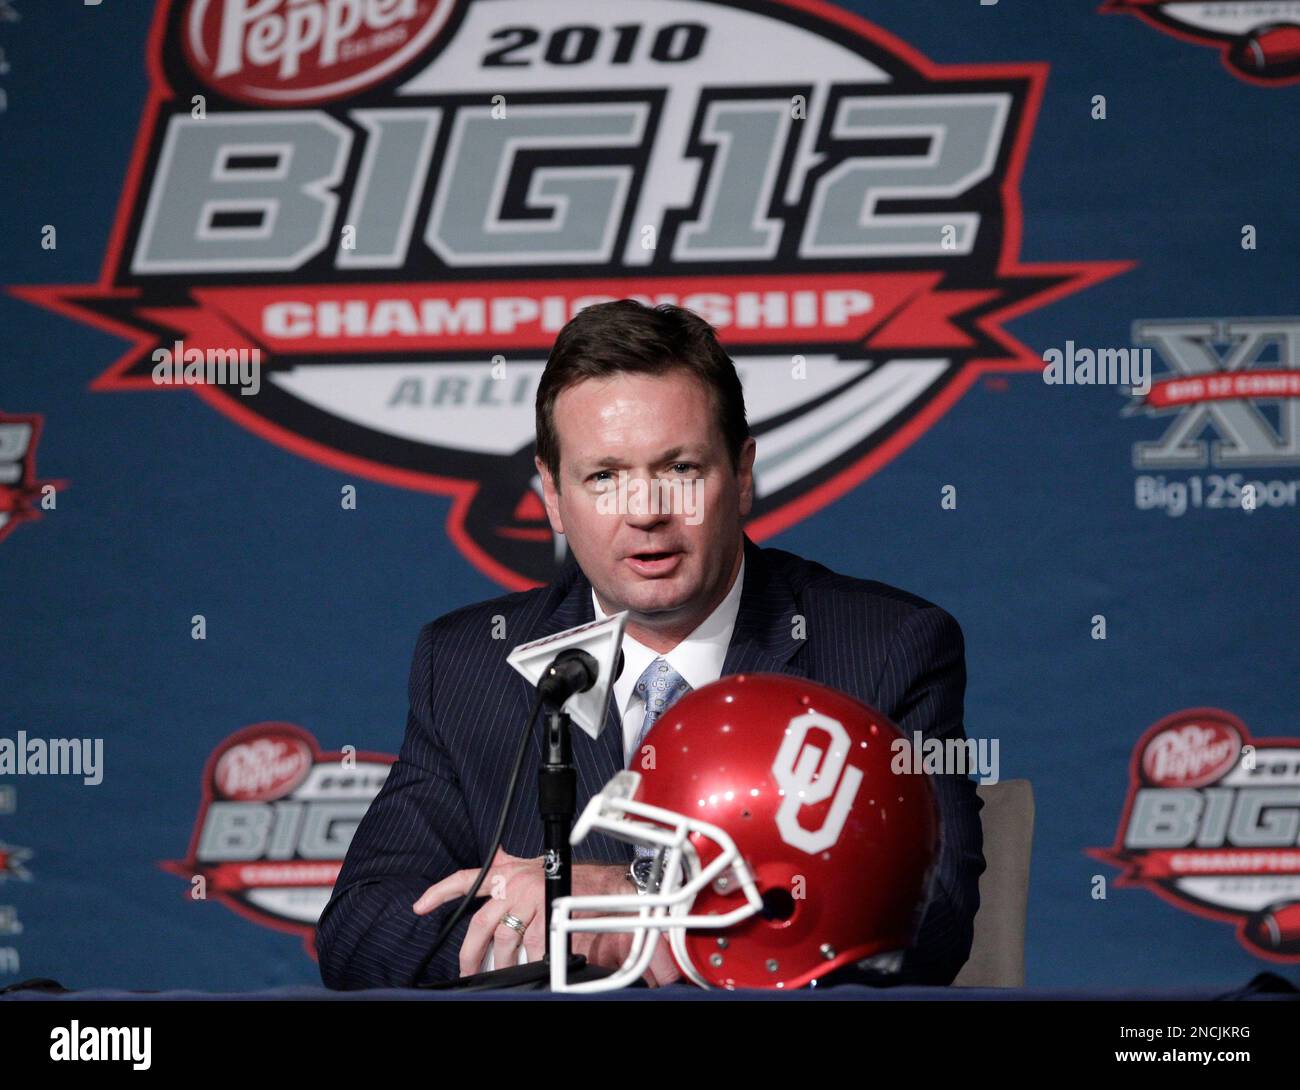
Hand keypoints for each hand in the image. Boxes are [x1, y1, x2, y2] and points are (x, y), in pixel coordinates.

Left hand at [413, 849, 670, 979]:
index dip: (441, 892)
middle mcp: (514, 884)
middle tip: (469, 970)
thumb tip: (492, 863)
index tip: (420, 905)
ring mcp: (529, 900)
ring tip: (503, 974)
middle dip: (471, 953)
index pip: (466, 878)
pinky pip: (532, 947)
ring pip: (505, 940)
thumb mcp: (532, 866)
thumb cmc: (567, 876)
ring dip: (503, 963)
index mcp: (507, 872)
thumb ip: (509, 866)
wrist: (604, 881)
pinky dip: (531, 960)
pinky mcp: (546, 916)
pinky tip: (532, 967)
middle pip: (480, 923)